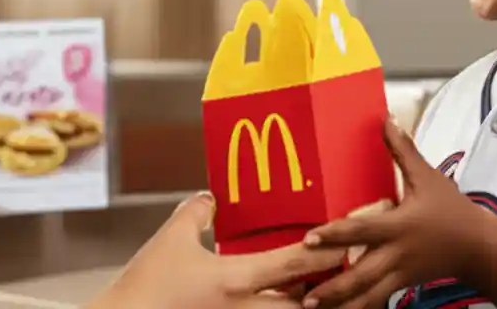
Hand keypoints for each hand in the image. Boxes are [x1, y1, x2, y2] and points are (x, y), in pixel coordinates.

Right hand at [88, 192, 343, 308]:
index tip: (353, 235)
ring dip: (307, 304)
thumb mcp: (170, 240)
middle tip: (350, 270)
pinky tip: (285, 300)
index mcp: (236, 279)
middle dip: (333, 290)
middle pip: (309, 305)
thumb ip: (195, 213)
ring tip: (321, 289)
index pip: (298, 262)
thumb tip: (211, 198)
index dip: (330, 247)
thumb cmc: (143, 288)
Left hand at [300, 119, 489, 308]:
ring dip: (341, 304)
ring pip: (368, 294)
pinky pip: (378, 300)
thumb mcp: (428, 176)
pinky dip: (359, 307)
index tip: (310, 238)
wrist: (478, 247)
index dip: (335, 235)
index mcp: (400, 225)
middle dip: (334, 286)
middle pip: (361, 273)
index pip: (362, 230)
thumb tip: (387, 120)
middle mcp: (397, 253)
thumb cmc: (451, 210)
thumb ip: (403, 150)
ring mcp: (400, 274)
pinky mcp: (403, 286)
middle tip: (306, 295)